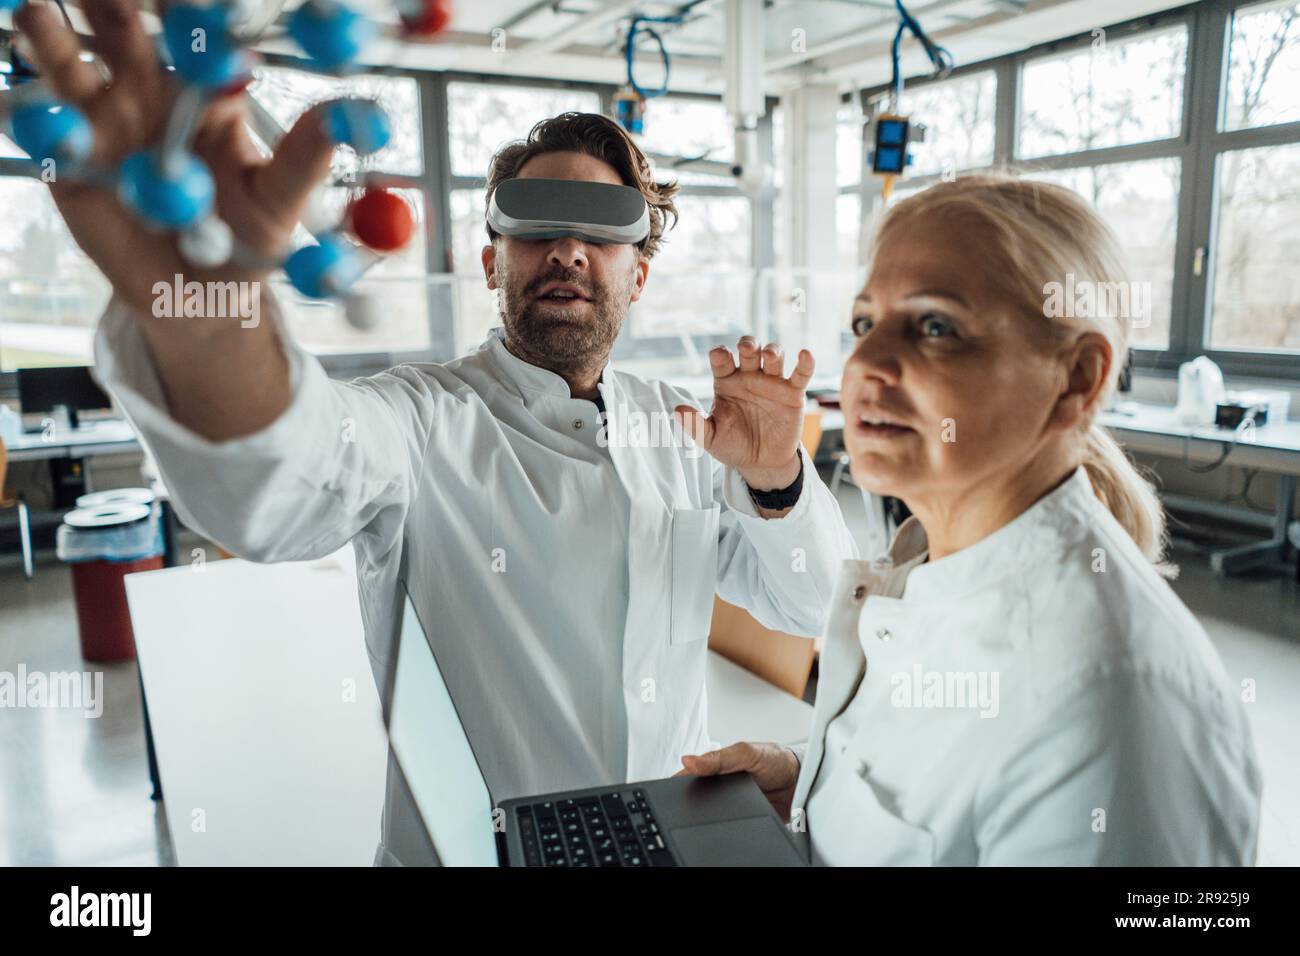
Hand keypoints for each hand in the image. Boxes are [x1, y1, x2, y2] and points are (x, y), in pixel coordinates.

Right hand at [14, 0, 336, 315]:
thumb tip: (351, 116)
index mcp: (207, 89)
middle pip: (123, 28)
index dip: (185, 4)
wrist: (200, 299)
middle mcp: (148, 90)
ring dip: (52, 37)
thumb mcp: (281, 203)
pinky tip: (28, 101)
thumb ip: (306, 158)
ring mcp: (102, 119)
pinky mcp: (67, 158)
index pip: (193, 28)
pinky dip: (32, 111)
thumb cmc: (248, 242)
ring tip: (37, 13)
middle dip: (111, 0)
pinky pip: (41, 126)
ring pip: (70, 64)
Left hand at [674, 337, 813, 491]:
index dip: (720, 355)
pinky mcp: (793, 393)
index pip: (721, 359)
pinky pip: (801, 374)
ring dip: (773, 350)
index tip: (720, 357)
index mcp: (726, 382)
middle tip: (746, 346)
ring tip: (769, 355)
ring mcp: (772, 383)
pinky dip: (805, 363)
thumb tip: (677, 411)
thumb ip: (695, 425)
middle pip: (749, 350)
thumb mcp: (711, 439)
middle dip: (748, 344)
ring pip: (774, 356)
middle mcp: (749, 377)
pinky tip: (805, 354)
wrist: (761, 464)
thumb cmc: (733, 446)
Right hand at [676, 741, 799, 821]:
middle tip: (695, 799)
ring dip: (710, 812)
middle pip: (699, 795)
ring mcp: (731, 802)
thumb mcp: (746, 752)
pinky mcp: (742, 818)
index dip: (680, 779)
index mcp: (720, 765)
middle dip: (695, 798)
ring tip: (717, 808)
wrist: (801, 783)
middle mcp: (723, 784)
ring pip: (711, 811)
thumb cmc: (776, 760)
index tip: (672, 785)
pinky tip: (729, 819)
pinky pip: (727, 824)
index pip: (692, 774)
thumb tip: (689, 760)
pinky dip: (726, 823)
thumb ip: (719, 757)